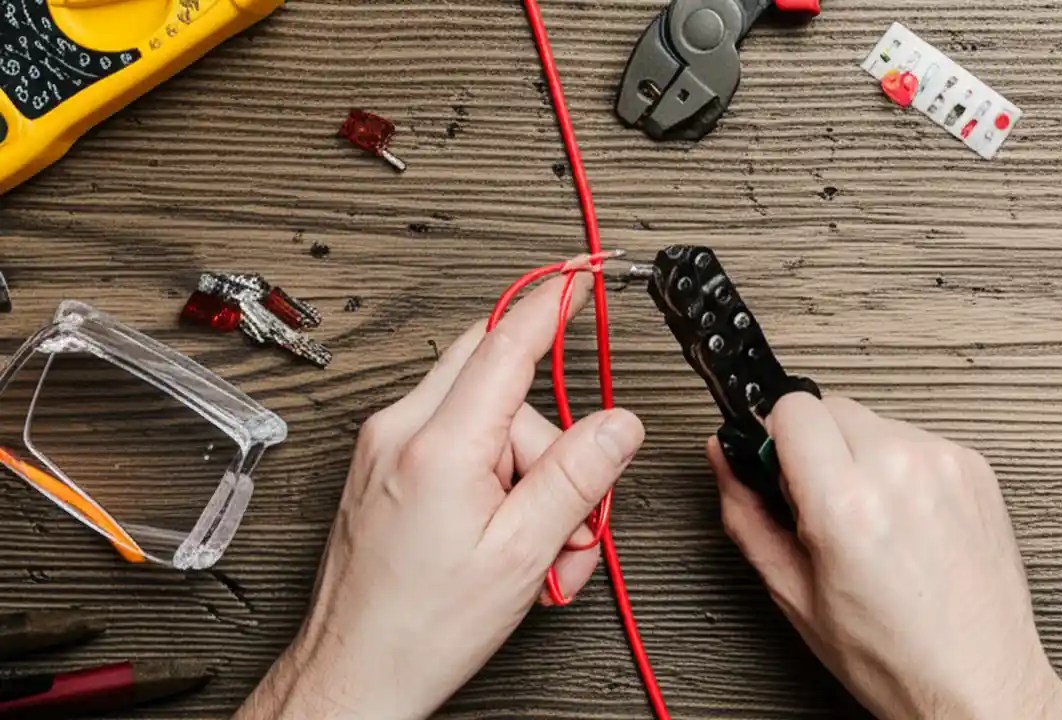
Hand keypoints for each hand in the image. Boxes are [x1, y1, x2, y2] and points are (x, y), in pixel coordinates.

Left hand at [234, 275, 644, 719]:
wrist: (354, 673)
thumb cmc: (420, 628)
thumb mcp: (521, 553)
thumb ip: (577, 477)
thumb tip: (618, 425)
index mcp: (438, 445)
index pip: (508, 343)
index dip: (553, 301)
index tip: (582, 271)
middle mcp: (402, 432)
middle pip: (503, 383)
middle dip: (551, 441)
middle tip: (570, 507)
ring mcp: (386, 448)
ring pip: (486, 420)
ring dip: (527, 477)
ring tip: (535, 550)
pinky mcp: (384, 469)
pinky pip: (456, 445)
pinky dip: (495, 483)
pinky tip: (503, 538)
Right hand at [710, 394, 1061, 719]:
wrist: (978, 681)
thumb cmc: (895, 655)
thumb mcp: (794, 593)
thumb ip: (746, 514)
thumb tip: (724, 459)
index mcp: (847, 504)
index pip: (791, 407)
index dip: (772, 435)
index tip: (775, 463)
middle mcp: (900, 471)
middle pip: (828, 405)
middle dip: (812, 445)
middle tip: (819, 500)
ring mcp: (944, 464)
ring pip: (872, 420)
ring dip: (856, 453)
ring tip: (869, 517)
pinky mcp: (974, 467)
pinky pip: (914, 439)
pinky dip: (898, 466)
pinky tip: (904, 519)